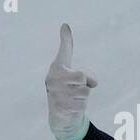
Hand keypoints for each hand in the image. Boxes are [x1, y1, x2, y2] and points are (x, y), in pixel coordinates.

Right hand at [45, 23, 96, 139]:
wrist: (61, 114)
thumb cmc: (70, 90)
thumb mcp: (74, 76)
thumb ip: (82, 69)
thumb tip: (67, 29)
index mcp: (57, 67)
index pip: (65, 52)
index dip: (66, 39)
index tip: (65, 25)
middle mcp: (53, 77)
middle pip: (82, 75)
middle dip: (87, 83)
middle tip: (78, 87)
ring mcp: (55, 92)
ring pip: (85, 91)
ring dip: (84, 96)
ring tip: (74, 97)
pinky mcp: (60, 105)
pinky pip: (82, 104)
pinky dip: (80, 106)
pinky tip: (71, 106)